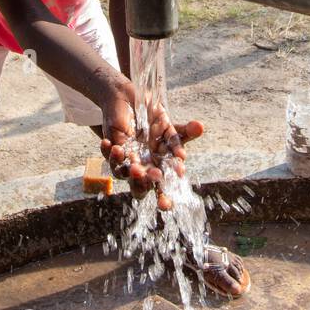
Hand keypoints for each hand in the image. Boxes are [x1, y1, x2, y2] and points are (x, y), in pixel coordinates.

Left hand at [99, 82, 202, 210]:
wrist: (133, 106)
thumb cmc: (154, 124)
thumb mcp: (171, 129)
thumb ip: (185, 132)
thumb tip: (200, 126)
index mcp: (159, 170)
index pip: (162, 190)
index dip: (164, 198)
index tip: (165, 204)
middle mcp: (142, 170)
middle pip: (139, 188)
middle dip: (143, 183)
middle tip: (152, 174)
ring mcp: (126, 161)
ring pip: (122, 173)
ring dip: (127, 169)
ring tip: (133, 163)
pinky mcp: (113, 151)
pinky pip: (109, 156)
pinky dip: (110, 151)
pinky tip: (111, 144)